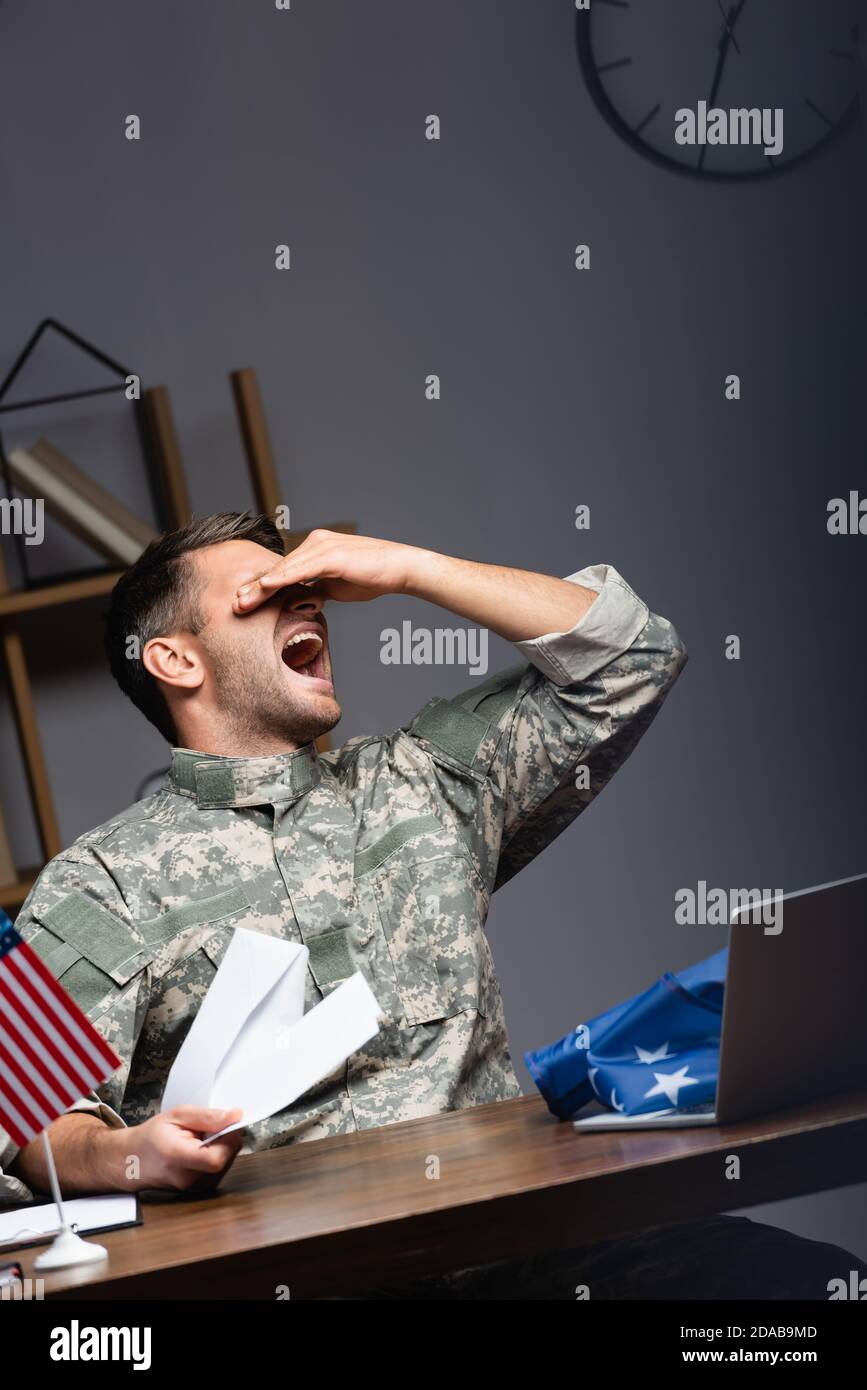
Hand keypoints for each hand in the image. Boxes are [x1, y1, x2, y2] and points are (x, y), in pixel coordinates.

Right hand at [121, 1106, 244, 1192]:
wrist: (132, 1160)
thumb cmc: (151, 1137)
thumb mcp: (178, 1115)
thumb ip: (208, 1116)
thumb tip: (236, 1116)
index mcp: (178, 1158)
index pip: (216, 1158)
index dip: (230, 1138)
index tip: (229, 1122)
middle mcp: (187, 1179)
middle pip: (225, 1159)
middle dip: (226, 1139)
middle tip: (209, 1128)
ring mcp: (194, 1188)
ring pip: (226, 1164)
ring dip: (222, 1148)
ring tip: (201, 1140)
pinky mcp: (200, 1190)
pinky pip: (220, 1171)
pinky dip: (217, 1157)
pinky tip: (201, 1150)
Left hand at [233, 530, 421, 611]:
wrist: (401, 568)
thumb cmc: (372, 577)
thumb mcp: (337, 588)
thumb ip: (316, 591)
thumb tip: (298, 602)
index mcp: (315, 549)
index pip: (283, 570)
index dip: (262, 588)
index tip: (244, 603)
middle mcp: (315, 542)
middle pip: (279, 568)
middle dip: (255, 588)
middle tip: (235, 604)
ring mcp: (323, 546)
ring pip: (285, 569)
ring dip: (262, 586)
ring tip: (243, 601)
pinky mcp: (331, 554)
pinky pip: (301, 569)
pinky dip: (281, 578)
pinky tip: (266, 587)